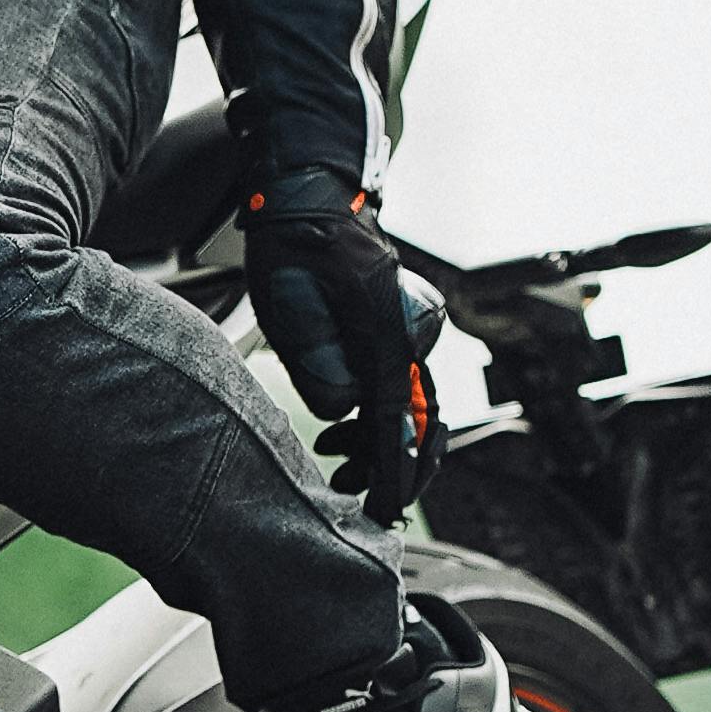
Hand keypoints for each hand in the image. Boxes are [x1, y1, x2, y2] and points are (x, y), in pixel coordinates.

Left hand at [241, 169, 440, 522]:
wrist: (310, 202)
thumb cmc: (294, 250)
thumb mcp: (289, 310)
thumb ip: (321, 365)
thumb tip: (345, 409)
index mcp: (387, 331)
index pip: (399, 419)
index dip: (394, 471)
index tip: (386, 509)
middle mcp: (412, 334)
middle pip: (421, 421)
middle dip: (391, 467)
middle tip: (349, 491)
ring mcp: (412, 333)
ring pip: (412, 409)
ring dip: (379, 445)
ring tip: (334, 460)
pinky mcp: (401, 334)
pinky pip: (402, 388)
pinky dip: (378, 418)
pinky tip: (343, 430)